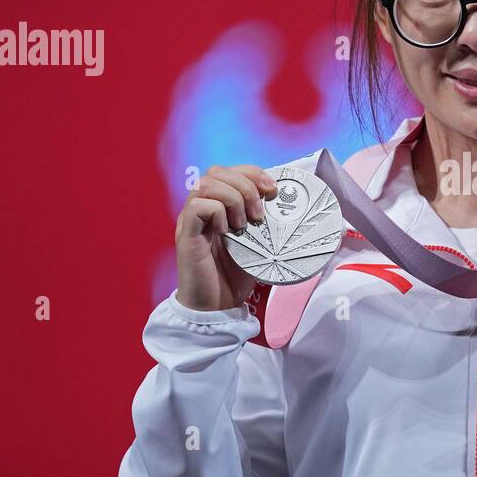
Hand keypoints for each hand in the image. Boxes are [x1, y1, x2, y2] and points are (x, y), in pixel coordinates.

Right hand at [174, 164, 278, 311]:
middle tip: (259, 214)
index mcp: (217, 205)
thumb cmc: (235, 275)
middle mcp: (201, 208)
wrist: (218, 306)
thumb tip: (288, 202)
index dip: (253, 173)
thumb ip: (265, 220)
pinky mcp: (187, 234)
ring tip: (244, 224)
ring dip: (233, 199)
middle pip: (216, 171)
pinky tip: (227, 231)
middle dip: (246, 185)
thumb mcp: (257, 241)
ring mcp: (191, 219)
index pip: (229, 170)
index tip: (273, 190)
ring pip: (206, 183)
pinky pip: (197, 205)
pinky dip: (218, 212)